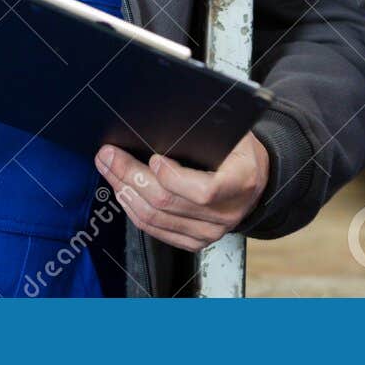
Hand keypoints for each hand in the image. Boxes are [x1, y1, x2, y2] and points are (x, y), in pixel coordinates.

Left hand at [94, 132, 268, 250]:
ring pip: (155, 219)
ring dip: (125, 191)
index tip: (153, 158)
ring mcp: (210, 232)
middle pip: (167, 203)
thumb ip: (206, 131)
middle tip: (109, 155)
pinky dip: (134, 210)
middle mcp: (226, 213)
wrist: (254, 180)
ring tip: (110, 169)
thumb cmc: (240, 152)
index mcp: (241, 182)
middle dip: (131, 176)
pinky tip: (123, 191)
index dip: (173, 177)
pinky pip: (156, 231)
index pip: (204, 191)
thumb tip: (162, 123)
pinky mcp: (195, 241)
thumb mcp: (234, 133)